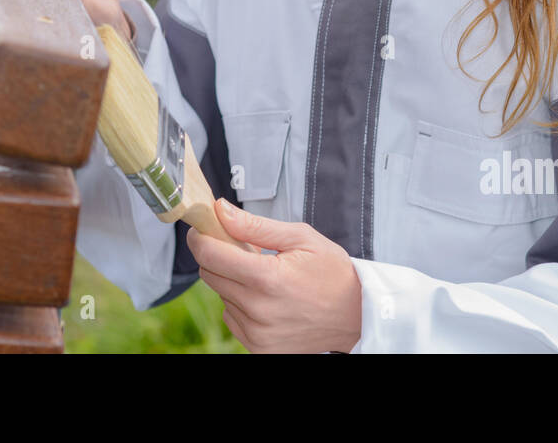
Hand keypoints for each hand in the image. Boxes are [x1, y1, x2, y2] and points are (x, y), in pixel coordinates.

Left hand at [187, 199, 362, 353]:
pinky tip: (265, 298)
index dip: (200, 237)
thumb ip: (255, 225)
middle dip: (217, 256)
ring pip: (221, 296)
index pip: (210, 255)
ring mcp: (258, 333)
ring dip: (232, 281)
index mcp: (268, 279)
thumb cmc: (332, 272)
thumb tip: (220, 210)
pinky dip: (240, 304)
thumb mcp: (300, 237)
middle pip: (209, 275)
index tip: (202, 228)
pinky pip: (232, 317)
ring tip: (264, 276)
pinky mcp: (259, 348)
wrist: (357, 314)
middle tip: (242, 249)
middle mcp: (259, 310)